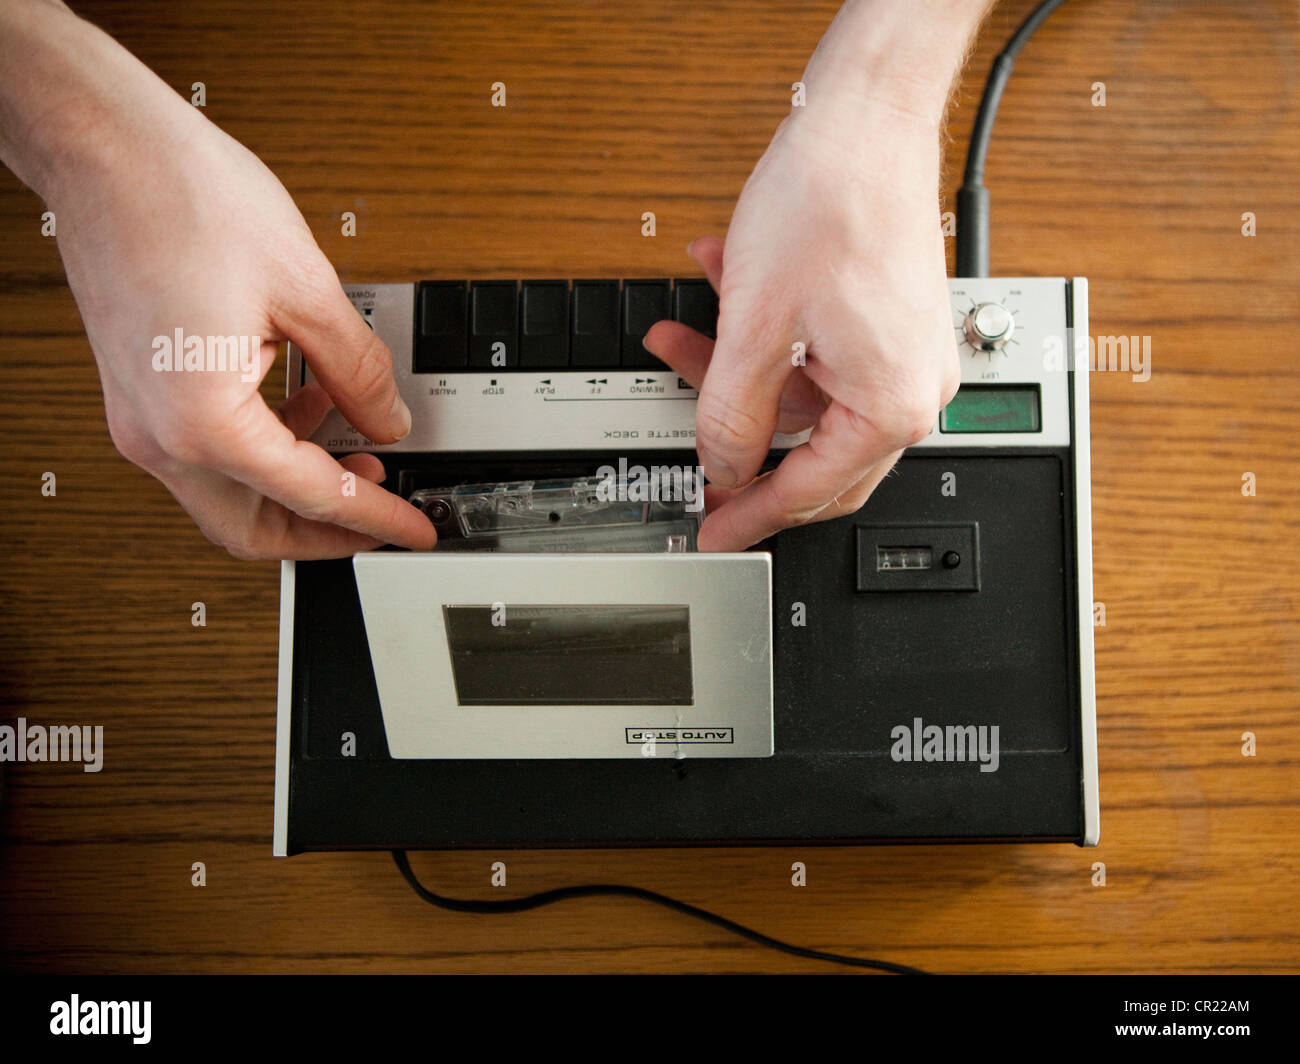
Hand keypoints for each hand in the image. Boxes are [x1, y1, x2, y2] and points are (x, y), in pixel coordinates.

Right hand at [2, 4, 434, 559]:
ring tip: (360, 450)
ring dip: (297, 485)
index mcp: (203, 422)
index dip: (377, 518)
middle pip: (253, 528)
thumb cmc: (182, 197)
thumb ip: (361, 373)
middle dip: (326, 530)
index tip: (416, 529)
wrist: (104, 143)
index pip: (312, 497)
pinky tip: (310, 402)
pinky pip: (209, 450)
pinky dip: (266, 446)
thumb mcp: (307, 292)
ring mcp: (140, 416)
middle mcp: (159, 435)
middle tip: (385, 510)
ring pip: (229, 494)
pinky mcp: (141, 391)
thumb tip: (390, 420)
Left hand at [644, 0, 982, 550]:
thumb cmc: (832, 204)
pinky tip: (719, 296)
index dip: (749, 514)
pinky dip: (766, 340)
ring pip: (801, 399)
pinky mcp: (884, 323)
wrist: (863, 120)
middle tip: (695, 468)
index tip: (713, 531)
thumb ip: (730, 415)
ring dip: (737, 375)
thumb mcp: (755, 329)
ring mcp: (900, 355)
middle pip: (811, 455)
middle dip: (739, 446)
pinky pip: (814, 357)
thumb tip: (722, 466)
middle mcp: (909, 388)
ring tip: (679, 343)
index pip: (807, 489)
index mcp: (891, 406)